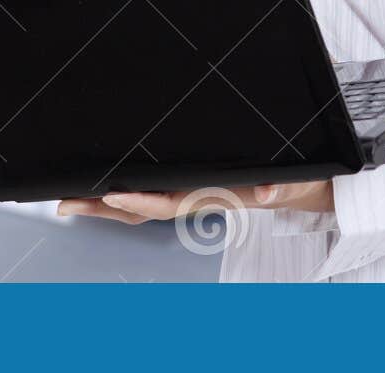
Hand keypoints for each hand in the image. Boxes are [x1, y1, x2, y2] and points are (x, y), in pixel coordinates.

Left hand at [56, 181, 333, 224]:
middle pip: (145, 206)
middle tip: (65, 202)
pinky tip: (103, 185)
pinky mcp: (198, 180)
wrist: (319, 182)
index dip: (140, 201)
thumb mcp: (301, 180)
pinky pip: (157, 188)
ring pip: (145, 199)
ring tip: (71, 195)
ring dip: (107, 200)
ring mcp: (197, 190)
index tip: (111, 196)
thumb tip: (270, 190)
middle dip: (103, 206)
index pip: (172, 201)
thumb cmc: (305, 179)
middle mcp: (203, 195)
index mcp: (221, 194)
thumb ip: (286, 185)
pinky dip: (129, 189)